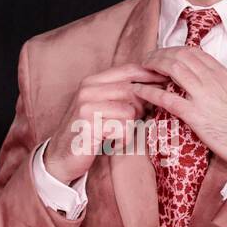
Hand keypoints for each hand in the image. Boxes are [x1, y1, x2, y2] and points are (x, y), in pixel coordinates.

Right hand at [44, 63, 168, 183]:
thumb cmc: (89, 132)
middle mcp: (87, 90)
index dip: (150, 74)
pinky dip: (123, 140)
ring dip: (130, 126)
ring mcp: (86, 107)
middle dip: (141, 107)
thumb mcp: (103, 107)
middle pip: (132, 91)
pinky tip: (112, 143)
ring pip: (130, 111)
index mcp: (91, 81)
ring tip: (117, 134)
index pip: (128, 70)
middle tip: (135, 121)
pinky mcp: (89, 126)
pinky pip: (123, 129)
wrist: (60, 157)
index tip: (166, 80)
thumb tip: (157, 87)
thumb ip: (123, 94)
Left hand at [132, 46, 226, 168]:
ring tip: (140, 70)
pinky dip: (149, 92)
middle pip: (179, 55)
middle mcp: (212, 79)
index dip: (173, 49)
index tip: (162, 54)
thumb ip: (218, 82)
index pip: (193, 51)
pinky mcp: (196, 115)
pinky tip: (138, 90)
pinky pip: (167, 99)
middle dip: (159, 54)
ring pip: (172, 69)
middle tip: (146, 60)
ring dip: (152, 66)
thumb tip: (203, 77)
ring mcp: (203, 96)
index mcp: (221, 73)